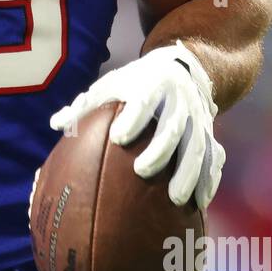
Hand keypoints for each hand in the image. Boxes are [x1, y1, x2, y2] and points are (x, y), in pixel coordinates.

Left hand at [48, 40, 224, 208]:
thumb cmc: (135, 82)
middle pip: (173, 126)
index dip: (134, 118)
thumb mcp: (110, 85)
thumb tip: (56, 124)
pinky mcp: (210, 132)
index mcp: (152, 85)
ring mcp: (198, 117)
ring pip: (198, 145)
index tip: (118, 137)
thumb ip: (85, 106)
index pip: (144, 100)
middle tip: (142, 171)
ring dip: (189, 172)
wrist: (181, 68)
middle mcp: (179, 100)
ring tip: (175, 199)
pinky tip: (201, 202)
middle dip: (160, 149)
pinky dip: (210, 178)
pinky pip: (215, 156)